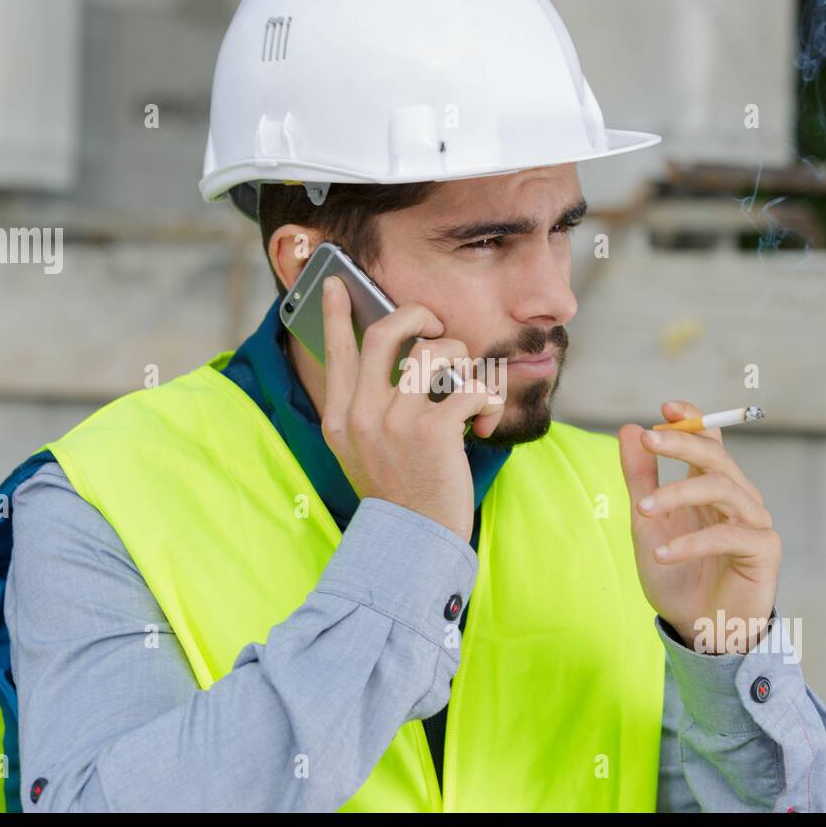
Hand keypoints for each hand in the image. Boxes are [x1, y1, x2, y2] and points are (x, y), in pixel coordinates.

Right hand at [319, 274, 504, 541]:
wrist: (413, 544)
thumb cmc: (399, 494)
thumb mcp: (364, 452)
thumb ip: (369, 410)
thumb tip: (395, 365)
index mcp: (341, 417)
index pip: (336, 351)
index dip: (337, 312)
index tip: (336, 282)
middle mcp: (362, 413)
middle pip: (384, 333)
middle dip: (416, 316)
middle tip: (435, 327)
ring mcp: (396, 421)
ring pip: (435, 352)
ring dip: (463, 363)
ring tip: (470, 391)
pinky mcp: (434, 431)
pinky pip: (471, 387)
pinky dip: (489, 402)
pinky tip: (487, 426)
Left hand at [617, 401, 779, 653]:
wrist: (697, 629)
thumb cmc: (676, 575)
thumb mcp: (648, 523)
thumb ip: (641, 479)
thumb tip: (627, 429)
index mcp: (712, 487)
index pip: (710, 441)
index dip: (693, 419)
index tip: (665, 407)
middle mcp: (738, 497)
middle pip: (717, 457)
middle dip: (682, 442)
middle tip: (649, 439)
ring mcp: (756, 522)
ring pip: (723, 489)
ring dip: (679, 494)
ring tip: (643, 510)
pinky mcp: (765, 550)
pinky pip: (729, 535)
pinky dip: (692, 542)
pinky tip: (662, 554)